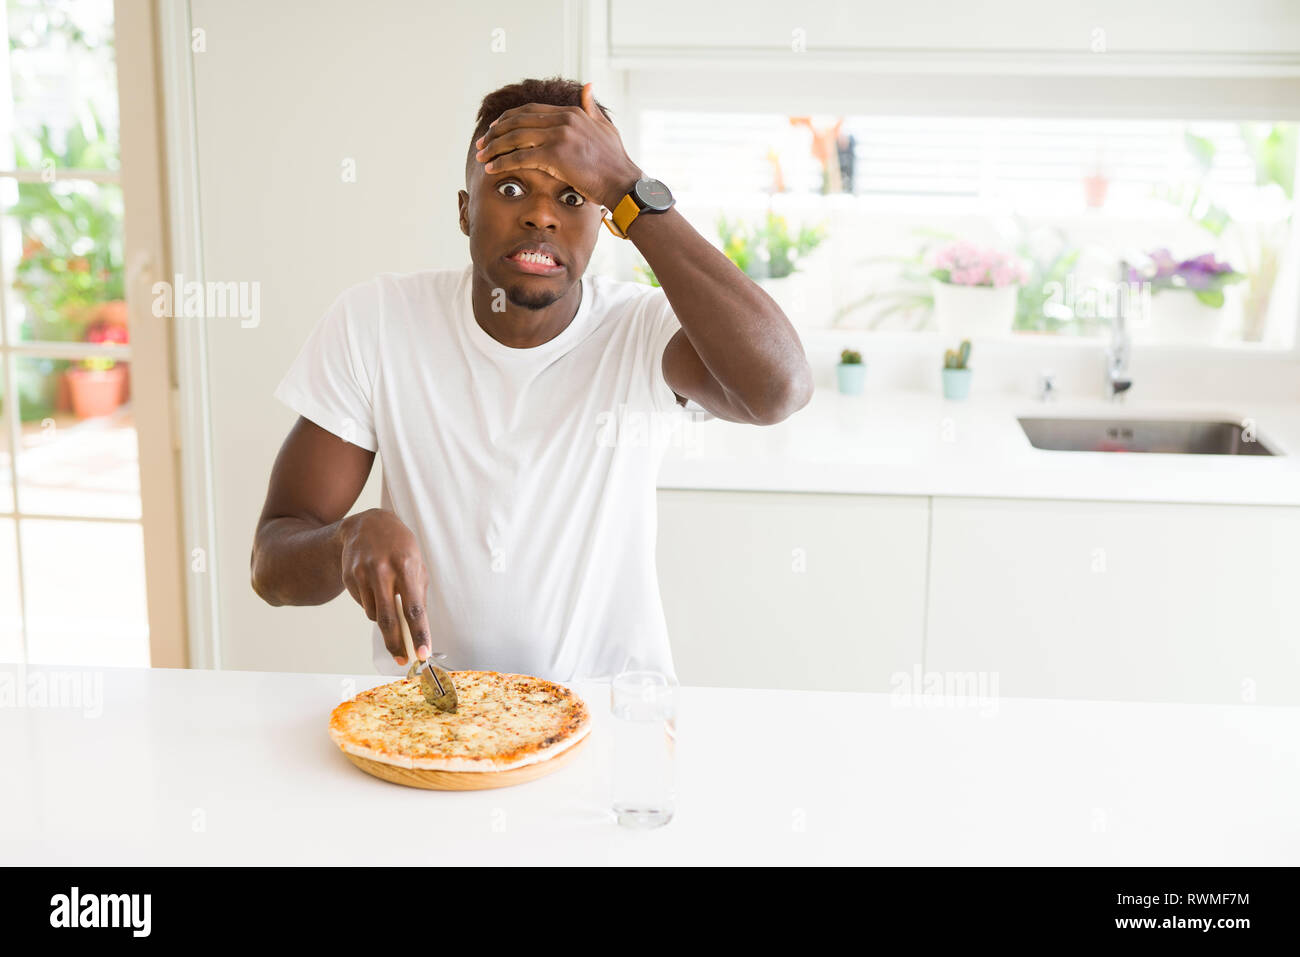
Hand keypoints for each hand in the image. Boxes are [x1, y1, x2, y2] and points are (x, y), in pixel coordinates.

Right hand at [337, 509, 430, 664]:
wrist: (368, 524)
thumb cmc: (400, 549)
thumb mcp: (417, 564)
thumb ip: (419, 595)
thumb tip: (419, 630)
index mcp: (406, 567)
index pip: (414, 608)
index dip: (420, 634)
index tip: (423, 654)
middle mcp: (383, 570)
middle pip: (389, 619)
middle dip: (396, 645)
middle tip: (403, 660)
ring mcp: (363, 574)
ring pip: (374, 615)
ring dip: (385, 618)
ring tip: (388, 597)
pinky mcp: (349, 577)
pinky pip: (363, 605)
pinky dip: (372, 605)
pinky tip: (374, 586)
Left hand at [473, 82, 642, 209]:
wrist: (623, 182)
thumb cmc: (615, 162)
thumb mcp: (605, 127)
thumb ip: (592, 106)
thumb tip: (588, 85)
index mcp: (572, 112)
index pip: (531, 110)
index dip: (509, 119)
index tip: (495, 128)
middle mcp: (564, 120)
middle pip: (518, 122)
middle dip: (496, 132)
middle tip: (482, 142)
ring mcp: (559, 136)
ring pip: (515, 138)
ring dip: (494, 147)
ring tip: (481, 155)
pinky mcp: (554, 155)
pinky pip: (520, 157)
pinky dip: (502, 162)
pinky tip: (491, 168)